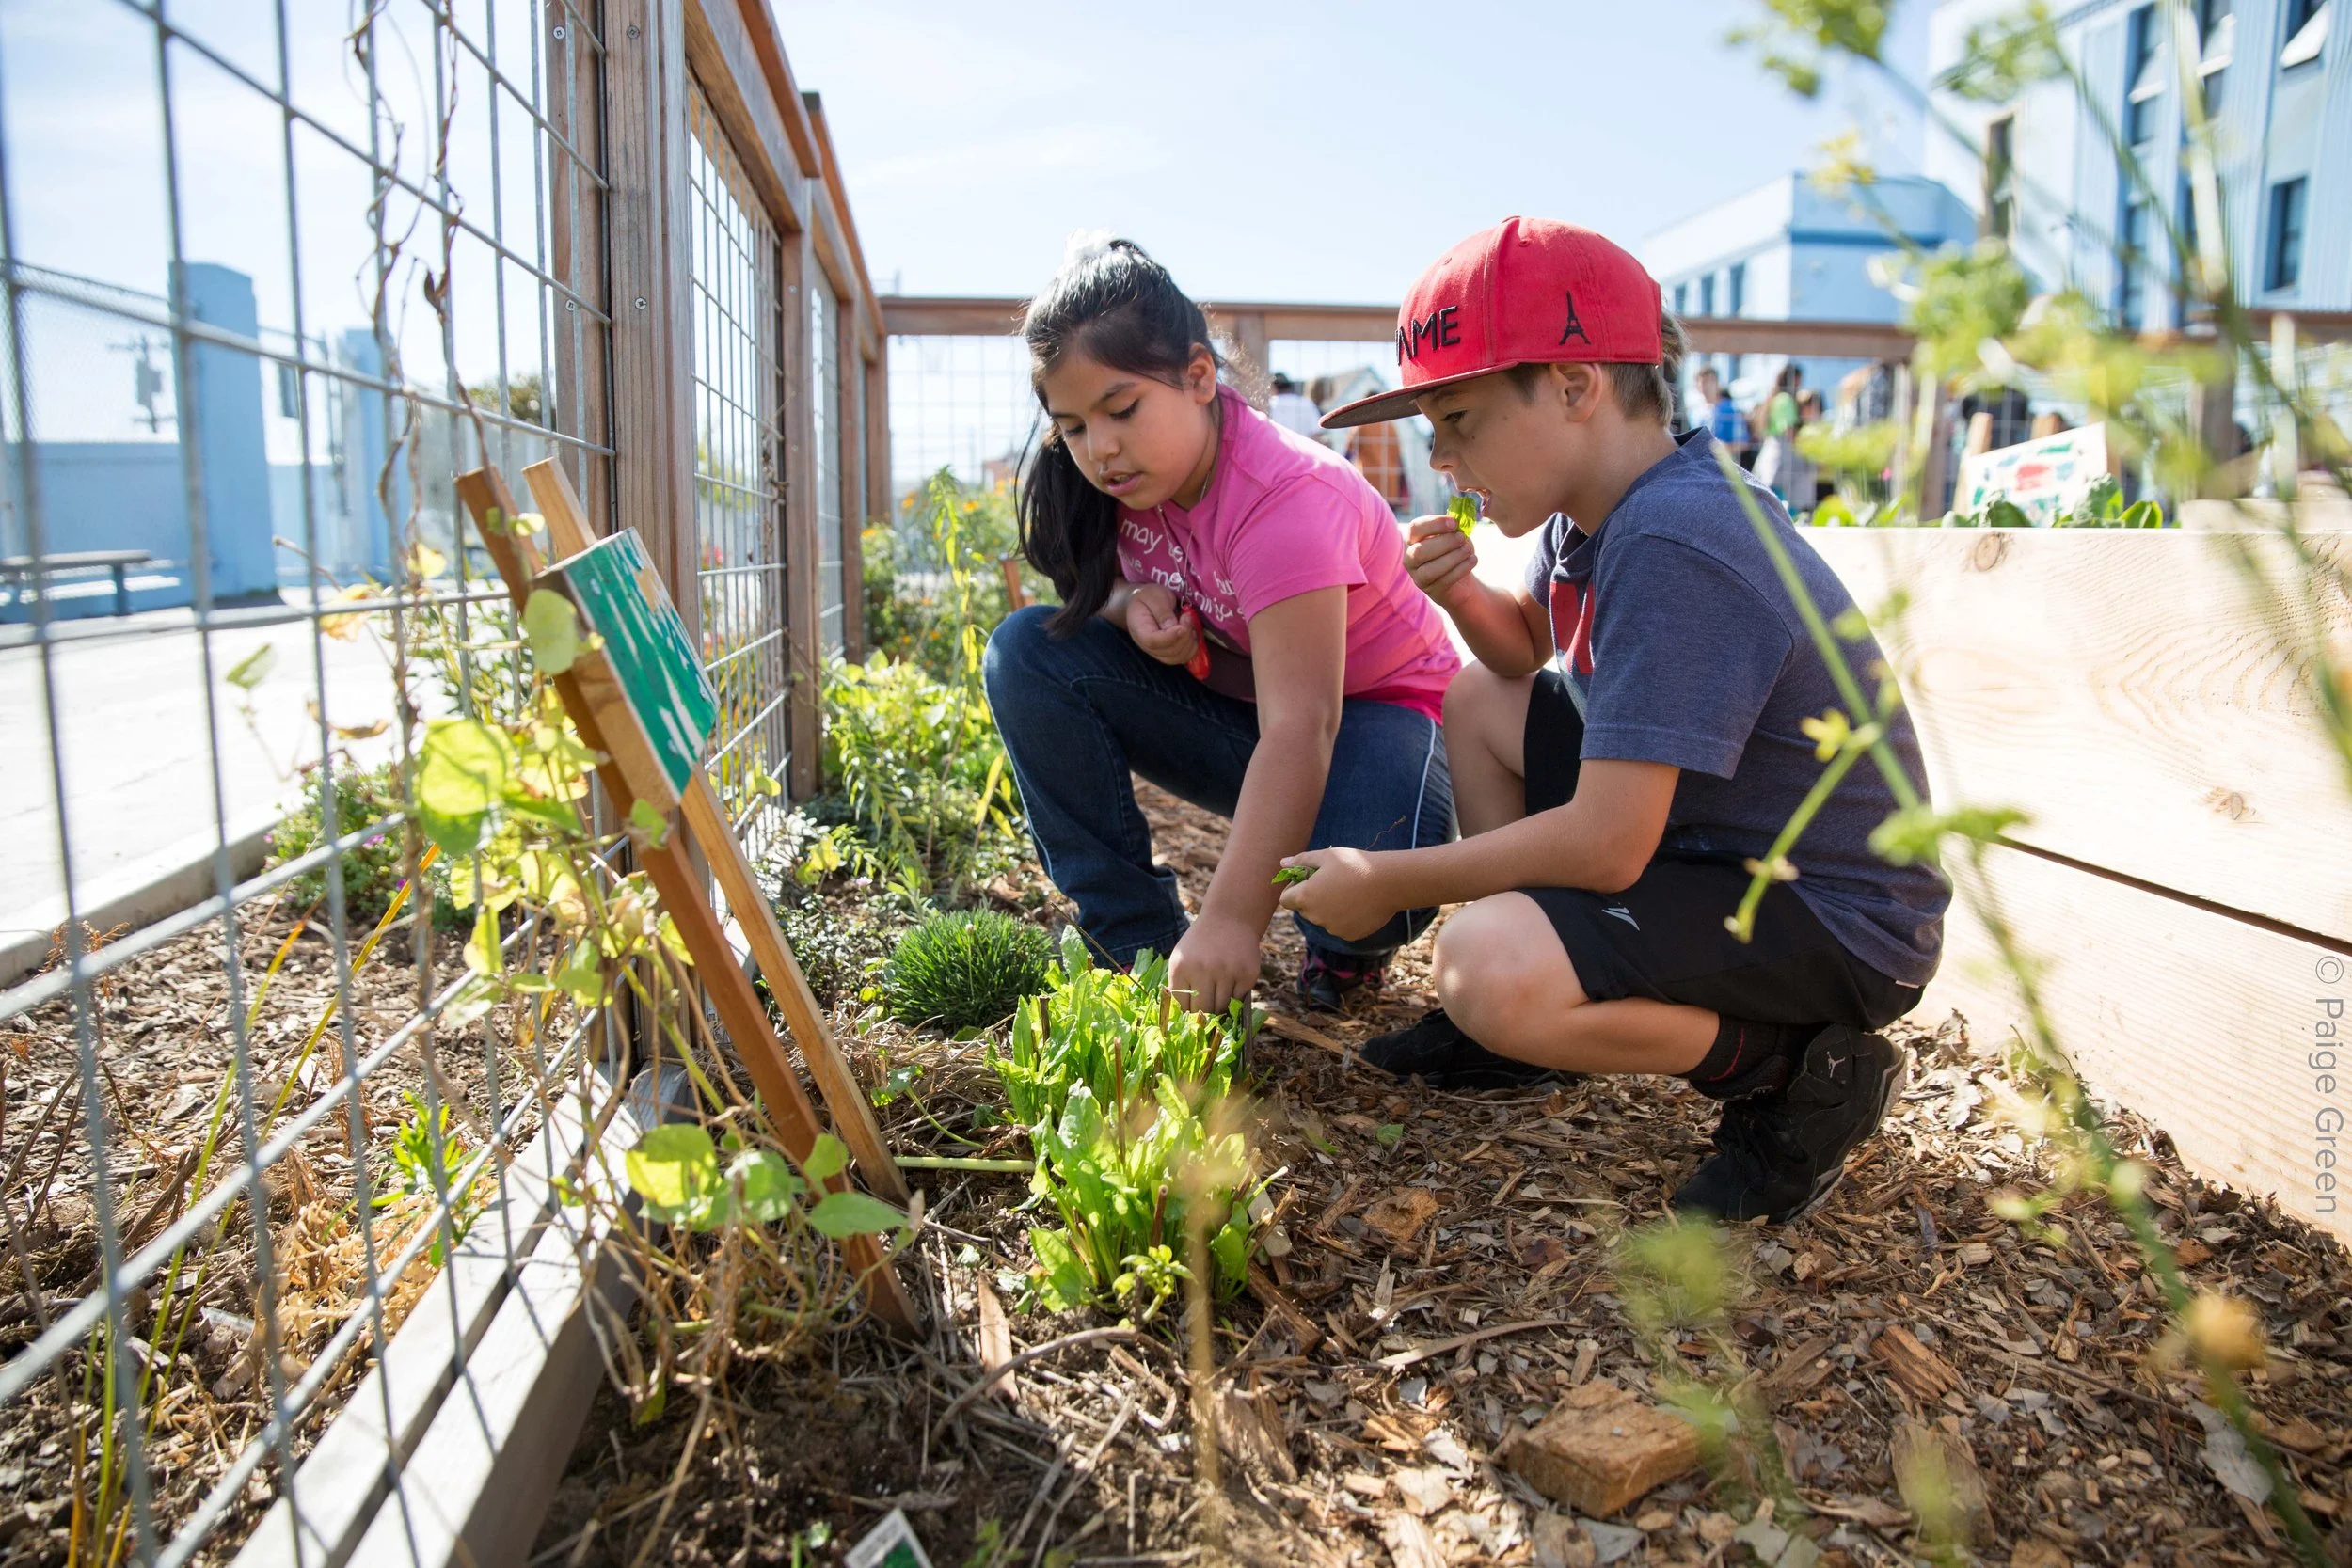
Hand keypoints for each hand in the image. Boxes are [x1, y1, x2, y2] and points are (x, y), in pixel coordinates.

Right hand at [1124, 582, 1199, 666]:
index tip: (1182, 626)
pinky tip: (1191, 633)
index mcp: (1139, 629)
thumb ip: (1163, 610)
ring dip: (1190, 642)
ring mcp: (1158, 652)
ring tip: (1189, 624)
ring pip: (1178, 657)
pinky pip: (1183, 657)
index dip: (1171, 637)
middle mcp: (1147, 646)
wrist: (1145, 603)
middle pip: (1168, 652)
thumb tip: (1174, 627)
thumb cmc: (1148, 597)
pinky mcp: (1169, 653)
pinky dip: (1192, 647)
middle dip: (1184, 636)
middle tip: (1187, 616)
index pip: (1153, 641)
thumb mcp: (1154, 596)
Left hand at [1167, 914, 1260, 1014]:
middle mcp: (1204, 970)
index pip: (1181, 1006)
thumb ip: (1178, 986)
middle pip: (1203, 1010)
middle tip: (1206, 1015)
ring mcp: (1227, 972)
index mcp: (1182, 968)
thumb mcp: (1182, 959)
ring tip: (1218, 996)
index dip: (1186, 1015)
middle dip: (1204, 1015)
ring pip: (1222, 1007)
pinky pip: (1238, 999)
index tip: (1190, 1019)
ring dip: (1220, 1006)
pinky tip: (1231, 984)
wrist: (1230, 919)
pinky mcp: (1247, 975)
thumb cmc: (1201, 943)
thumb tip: (1179, 1020)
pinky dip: (1235, 997)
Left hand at [1274, 847, 1396, 942]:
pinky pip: (1340, 926)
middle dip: (1312, 897)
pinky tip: (1359, 903)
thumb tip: (1282, 863)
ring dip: (1329, 907)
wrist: (1390, 882)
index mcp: (1305, 897)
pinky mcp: (1349, 936)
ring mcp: (1332, 928)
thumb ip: (1301, 861)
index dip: (1293, 889)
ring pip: (1323, 918)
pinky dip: (1345, 917)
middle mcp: (1315, 917)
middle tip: (1332, 881)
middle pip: (1304, 909)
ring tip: (1350, 890)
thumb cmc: (1356, 864)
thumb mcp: (1326, 856)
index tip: (1308, 879)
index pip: (1285, 899)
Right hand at [1402, 514, 1478, 604]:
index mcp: (1413, 540)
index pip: (1415, 528)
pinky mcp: (1432, 590)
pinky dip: (1461, 568)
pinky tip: (1473, 559)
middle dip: (1444, 543)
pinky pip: (1444, 580)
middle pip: (1419, 551)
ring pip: (1429, 570)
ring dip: (1453, 557)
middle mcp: (1410, 559)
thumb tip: (1459, 519)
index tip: (1454, 523)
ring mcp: (1419, 577)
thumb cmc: (1455, 551)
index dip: (1434, 524)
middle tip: (1462, 538)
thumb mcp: (1454, 535)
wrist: (1462, 580)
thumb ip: (1453, 528)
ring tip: (1469, 550)